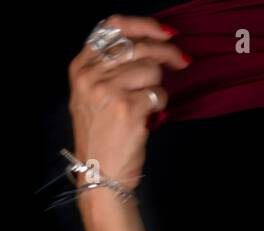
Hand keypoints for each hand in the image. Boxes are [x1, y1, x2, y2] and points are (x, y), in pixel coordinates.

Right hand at [67, 14, 191, 190]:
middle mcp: (91, 75)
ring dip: (158, 86)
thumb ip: (110, 67)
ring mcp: (108, 91)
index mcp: (81, 67)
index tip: (165, 33)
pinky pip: (159, 93)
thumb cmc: (101, 135)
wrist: (100, 173)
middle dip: (166, 52)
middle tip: (182, 61)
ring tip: (146, 104)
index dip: (144, 25)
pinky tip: (149, 115)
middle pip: (139, 46)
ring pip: (151, 69)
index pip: (113, 27)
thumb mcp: (92, 95)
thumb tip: (150, 44)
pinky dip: (160, 104)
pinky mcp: (128, 108)